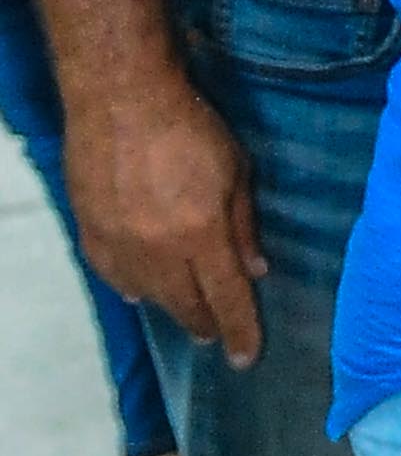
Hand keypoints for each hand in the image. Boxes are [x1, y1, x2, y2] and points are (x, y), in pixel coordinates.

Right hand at [64, 69, 265, 359]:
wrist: (120, 97)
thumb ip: (244, 227)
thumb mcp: (237, 172)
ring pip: (148, 295)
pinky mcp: (90, 230)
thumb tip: (255, 272)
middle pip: (185, 305)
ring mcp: (119, 244)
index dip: (241, 332)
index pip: (227, 300)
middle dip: (205, 324)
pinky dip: (131, 287)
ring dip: (169, 306)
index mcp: (201, 236)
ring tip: (183, 311)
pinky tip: (140, 291)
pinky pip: (112, 275)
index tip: (247, 358)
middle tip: (217, 333)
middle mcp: (158, 250)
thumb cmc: (190, 127)